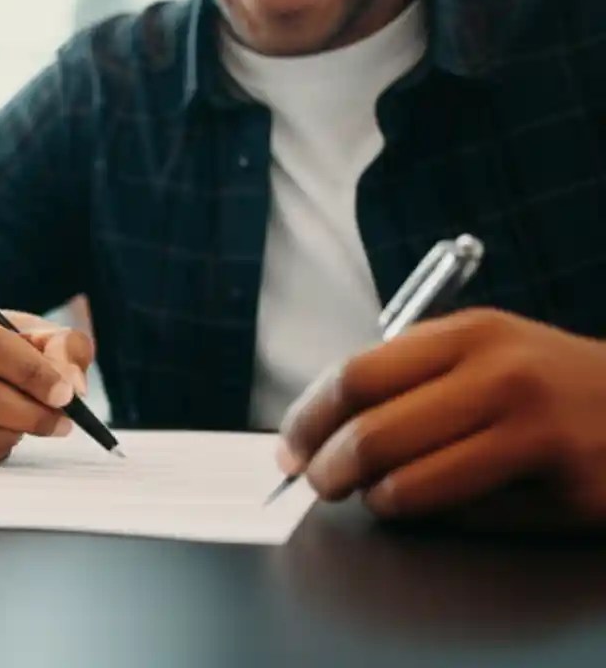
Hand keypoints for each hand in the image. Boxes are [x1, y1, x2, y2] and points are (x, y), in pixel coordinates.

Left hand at [278, 308, 605, 530]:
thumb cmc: (546, 383)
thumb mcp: (480, 353)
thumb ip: (404, 379)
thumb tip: (315, 431)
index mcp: (467, 334)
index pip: (355, 376)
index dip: (308, 420)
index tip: (290, 448)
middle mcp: (501, 375)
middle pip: (372, 434)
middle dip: (328, 470)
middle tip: (321, 485)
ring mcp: (536, 430)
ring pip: (408, 485)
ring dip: (378, 501)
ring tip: (383, 496)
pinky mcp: (565, 485)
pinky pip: (465, 518)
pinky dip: (438, 519)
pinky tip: (448, 505)